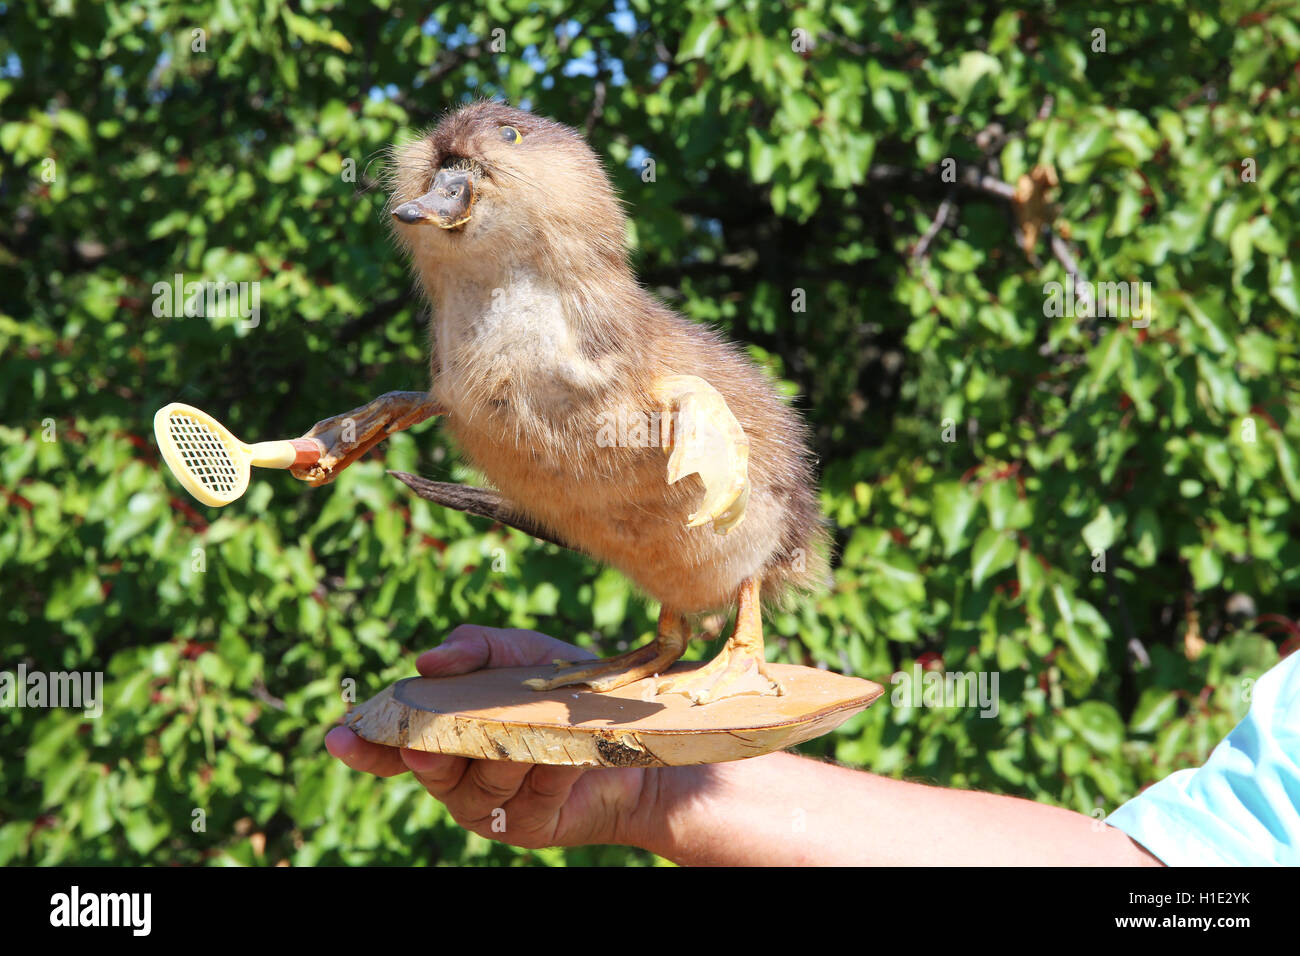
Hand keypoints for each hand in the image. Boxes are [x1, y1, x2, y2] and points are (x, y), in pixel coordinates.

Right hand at [325, 625, 681, 850]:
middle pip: (430, 766)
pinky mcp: (527, 824)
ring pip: (481, 781)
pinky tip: (564, 754)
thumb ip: (476, 649)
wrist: (633, 734)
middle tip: (423, 742)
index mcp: (447, 732)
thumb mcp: (522, 655)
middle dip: (429, 752)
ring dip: (506, 752)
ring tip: (536, 731)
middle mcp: (458, 774)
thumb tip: (427, 661)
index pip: (393, 743)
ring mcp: (490, 805)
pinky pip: (530, 793)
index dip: (365, 743)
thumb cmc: (566, 690)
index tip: (339, 737)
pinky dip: (547, 768)